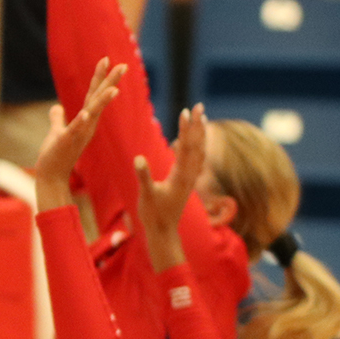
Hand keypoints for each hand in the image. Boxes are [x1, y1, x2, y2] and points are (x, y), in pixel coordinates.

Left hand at [34, 57, 120, 207]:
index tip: (106, 59)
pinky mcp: (68, 142)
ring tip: (113, 88)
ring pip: (93, 113)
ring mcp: (80, 133)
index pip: (93, 95)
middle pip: (99, 99)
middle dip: (110, 82)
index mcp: (85, 120)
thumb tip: (56, 108)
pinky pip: (76, 130)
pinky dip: (81, 121)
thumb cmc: (56, 154)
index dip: (100, 78)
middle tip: (123, 65)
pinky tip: (85, 113)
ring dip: (103, 101)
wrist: (51, 175)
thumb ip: (57, 119)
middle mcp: (87, 125)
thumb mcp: (57, 132)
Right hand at [134, 104, 206, 270]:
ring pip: (199, 151)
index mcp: (181, 176)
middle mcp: (190, 175)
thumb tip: (139, 158)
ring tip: (200, 118)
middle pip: (197, 145)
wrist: (164, 232)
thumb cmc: (153, 214)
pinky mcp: (186, 181)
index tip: (186, 111)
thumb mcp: (146, 195)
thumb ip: (143, 176)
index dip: (187, 128)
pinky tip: (193, 140)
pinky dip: (196, 145)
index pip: (186, 146)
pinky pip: (195, 159)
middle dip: (198, 125)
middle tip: (199, 106)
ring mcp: (190, 178)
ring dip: (200, 134)